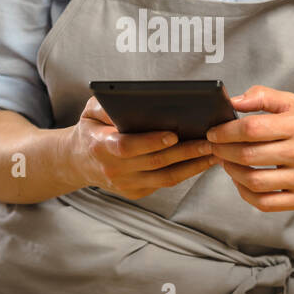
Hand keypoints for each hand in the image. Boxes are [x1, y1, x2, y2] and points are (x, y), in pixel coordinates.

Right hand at [69, 96, 218, 198]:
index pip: (128, 147)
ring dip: (193, 166)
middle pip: (155, 163)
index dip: (151, 142)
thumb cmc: (91, 129)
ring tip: (214, 153)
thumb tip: (128, 100)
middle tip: (209, 142)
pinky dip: (186, 172)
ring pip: (165, 178)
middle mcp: (114, 169)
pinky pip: (165, 183)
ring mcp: (126, 184)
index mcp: (100, 146)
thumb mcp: (90, 111)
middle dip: (185, 153)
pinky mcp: (136, 192)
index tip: (173, 134)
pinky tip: (203, 161)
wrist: (79, 161)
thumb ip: (105, 106)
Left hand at [206, 85, 293, 211]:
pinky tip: (241, 181)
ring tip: (226, 163)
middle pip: (249, 156)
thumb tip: (233, 101)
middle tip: (215, 147)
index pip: (252, 129)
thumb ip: (263, 97)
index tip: (214, 132)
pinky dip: (245, 193)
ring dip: (231, 172)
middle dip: (223, 151)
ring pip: (254, 181)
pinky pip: (265, 203)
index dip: (226, 132)